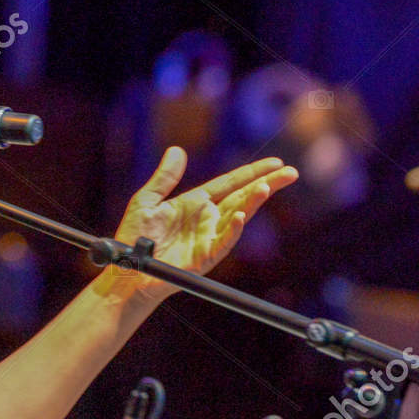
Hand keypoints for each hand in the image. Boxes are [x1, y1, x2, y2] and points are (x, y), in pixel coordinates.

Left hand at [107, 147, 297, 302]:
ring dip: (252, 202)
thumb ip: (164, 177)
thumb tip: (177, 149)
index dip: (251, 172)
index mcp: (196, 203)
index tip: (275, 163)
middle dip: (266, 184)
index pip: (230, 183)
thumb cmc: (134, 238)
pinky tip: (240, 216)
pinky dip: (232, 229)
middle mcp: (208, 219)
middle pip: (242, 197)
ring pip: (238, 216)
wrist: (128, 269)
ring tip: (266, 187)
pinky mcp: (204, 257)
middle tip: (291, 173)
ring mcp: (209, 238)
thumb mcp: (147, 200)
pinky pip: (223, 242)